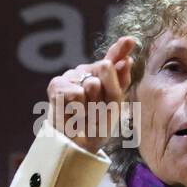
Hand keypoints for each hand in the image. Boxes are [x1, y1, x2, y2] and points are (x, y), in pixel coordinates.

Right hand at [45, 36, 136, 153]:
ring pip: (93, 84)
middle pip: (105, 69)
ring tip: (85, 115)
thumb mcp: (115, 105)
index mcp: (102, 75)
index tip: (130, 41)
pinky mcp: (56, 84)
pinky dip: (79, 110)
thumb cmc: (96, 125)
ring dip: (93, 105)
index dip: (120, 48)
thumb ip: (120, 82)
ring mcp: (70, 76)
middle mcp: (85, 71)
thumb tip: (126, 60)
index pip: (113, 57)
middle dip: (108, 93)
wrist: (77, 146)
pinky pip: (77, 94)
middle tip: (98, 111)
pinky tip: (73, 115)